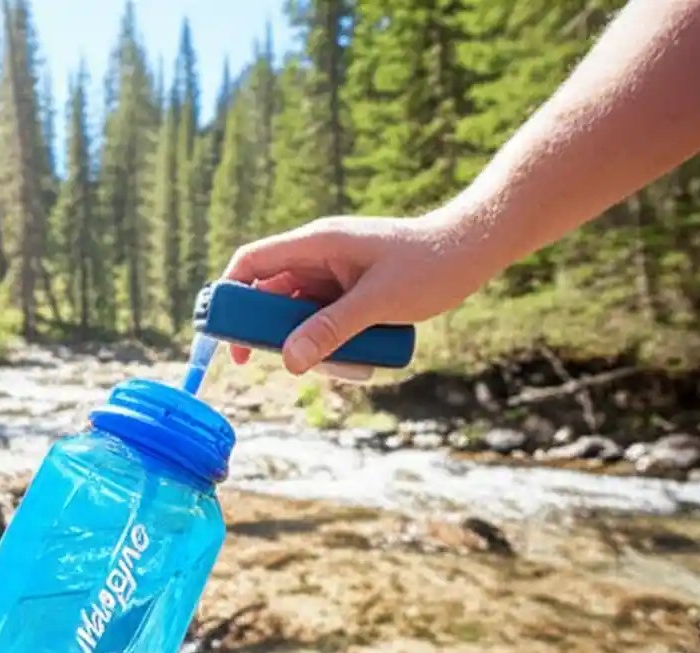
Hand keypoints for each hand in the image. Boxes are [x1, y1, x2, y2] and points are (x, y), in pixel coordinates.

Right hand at [222, 211, 501, 377]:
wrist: (476, 248)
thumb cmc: (430, 266)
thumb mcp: (378, 302)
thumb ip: (331, 330)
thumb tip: (289, 361)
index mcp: (317, 243)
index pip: (252, 261)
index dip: (230, 293)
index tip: (223, 331)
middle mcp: (319, 254)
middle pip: (269, 289)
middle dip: (263, 327)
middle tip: (262, 362)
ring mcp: (335, 271)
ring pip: (296, 307)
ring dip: (298, 336)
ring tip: (321, 362)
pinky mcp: (352, 286)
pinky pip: (322, 313)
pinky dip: (323, 335)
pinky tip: (344, 356)